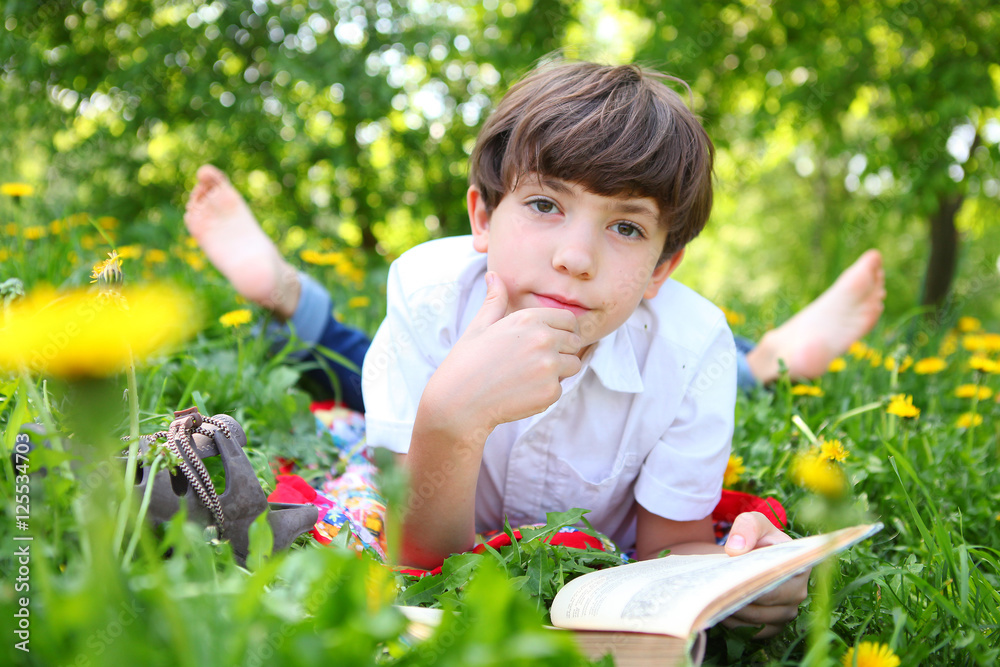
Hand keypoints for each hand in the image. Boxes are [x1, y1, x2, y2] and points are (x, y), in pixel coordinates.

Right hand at [421, 271, 583, 434]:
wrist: (458, 402)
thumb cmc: (466, 362)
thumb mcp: (479, 326)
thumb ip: (495, 300)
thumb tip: (494, 276)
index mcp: (529, 318)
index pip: (569, 319)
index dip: (562, 330)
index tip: (548, 342)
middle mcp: (544, 339)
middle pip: (575, 342)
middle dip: (561, 351)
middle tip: (533, 363)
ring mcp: (550, 366)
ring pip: (573, 365)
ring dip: (558, 371)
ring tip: (528, 376)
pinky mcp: (551, 391)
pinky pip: (560, 389)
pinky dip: (545, 393)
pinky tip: (522, 392)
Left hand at [720, 512, 809, 637]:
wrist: (744, 557)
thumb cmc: (753, 537)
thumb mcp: (751, 522)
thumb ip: (747, 527)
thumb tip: (736, 550)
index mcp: (801, 566)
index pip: (779, 579)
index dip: (757, 579)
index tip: (736, 574)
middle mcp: (798, 593)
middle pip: (768, 602)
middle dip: (742, 595)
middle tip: (718, 587)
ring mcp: (786, 612)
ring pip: (758, 618)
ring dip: (735, 609)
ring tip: (716, 595)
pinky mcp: (773, 627)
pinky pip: (752, 631)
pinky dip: (734, 622)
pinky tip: (720, 608)